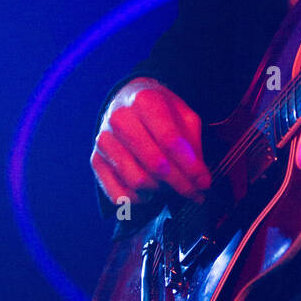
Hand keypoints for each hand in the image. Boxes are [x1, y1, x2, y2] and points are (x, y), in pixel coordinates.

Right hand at [90, 78, 210, 206]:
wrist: (126, 101)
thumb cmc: (161, 111)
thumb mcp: (184, 116)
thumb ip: (193, 145)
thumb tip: (201, 180)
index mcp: (145, 101)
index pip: (170, 141)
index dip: (190, 167)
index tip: (205, 183)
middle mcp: (120, 118)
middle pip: (155, 164)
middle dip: (181, 184)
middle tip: (196, 193)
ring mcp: (104, 140)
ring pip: (137, 181)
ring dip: (161, 190)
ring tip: (173, 186)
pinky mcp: (96, 160)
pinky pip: (118, 194)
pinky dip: (139, 199)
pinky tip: (151, 191)